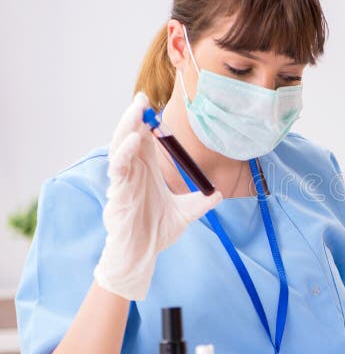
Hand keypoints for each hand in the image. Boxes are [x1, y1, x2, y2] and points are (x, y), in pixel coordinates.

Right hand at [94, 92, 221, 299]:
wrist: (142, 256)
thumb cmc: (156, 233)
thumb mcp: (185, 214)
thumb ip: (200, 202)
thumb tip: (218, 193)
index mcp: (146, 172)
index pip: (145, 140)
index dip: (147, 123)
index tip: (153, 106)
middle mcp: (133, 172)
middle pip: (130, 137)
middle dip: (134, 117)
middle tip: (142, 97)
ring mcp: (123, 181)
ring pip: (120, 147)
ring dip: (127, 127)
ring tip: (136, 111)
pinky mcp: (118, 192)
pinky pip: (119, 168)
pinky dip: (125, 153)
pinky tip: (134, 140)